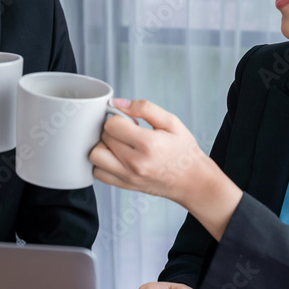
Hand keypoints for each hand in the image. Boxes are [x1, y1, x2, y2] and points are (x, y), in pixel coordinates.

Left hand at [90, 99, 243, 239]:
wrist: (192, 181)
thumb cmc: (183, 151)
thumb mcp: (171, 122)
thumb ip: (144, 108)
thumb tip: (117, 103)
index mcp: (148, 144)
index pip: (112, 124)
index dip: (118, 118)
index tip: (128, 121)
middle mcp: (135, 163)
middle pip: (103, 138)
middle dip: (112, 130)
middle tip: (127, 131)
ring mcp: (128, 177)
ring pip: (95, 156)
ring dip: (103, 146)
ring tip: (119, 144)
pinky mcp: (125, 185)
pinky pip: (98, 173)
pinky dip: (102, 163)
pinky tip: (115, 157)